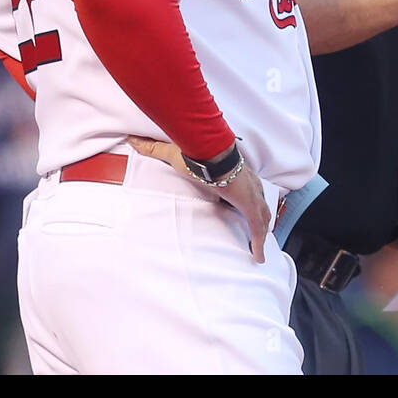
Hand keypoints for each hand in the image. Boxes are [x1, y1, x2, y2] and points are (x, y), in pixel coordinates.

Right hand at [127, 135, 271, 263]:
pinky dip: (259, 243)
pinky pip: (258, 228)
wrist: (211, 154)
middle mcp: (248, 184)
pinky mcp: (250, 206)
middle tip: (260, 229)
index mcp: (233, 171)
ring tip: (260, 247)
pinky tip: (258, 257)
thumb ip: (154, 149)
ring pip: (262, 217)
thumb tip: (134, 140)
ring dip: (262, 232)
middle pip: (259, 202)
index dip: (246, 195)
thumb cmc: (197, 153)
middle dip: (260, 215)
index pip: (244, 185)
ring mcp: (251, 195)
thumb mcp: (173, 154)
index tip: (244, 203)